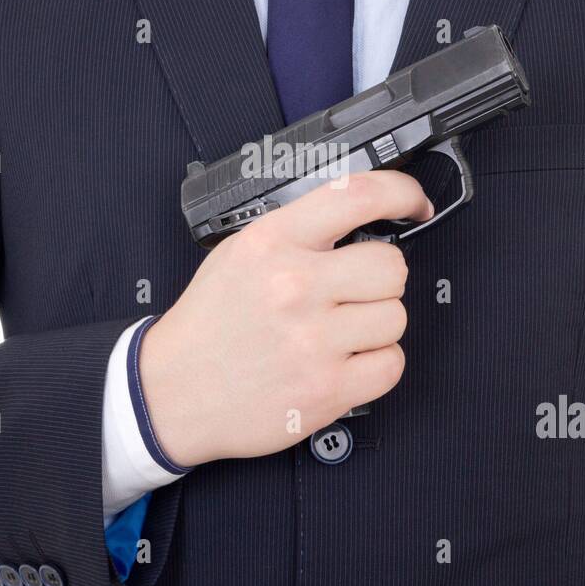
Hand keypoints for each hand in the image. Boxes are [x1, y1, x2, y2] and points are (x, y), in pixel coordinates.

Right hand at [138, 170, 432, 466]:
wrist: (172, 392)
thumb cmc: (209, 325)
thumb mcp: (239, 253)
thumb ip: (297, 232)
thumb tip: (361, 219)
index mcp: (272, 242)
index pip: (358, 196)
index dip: (401, 193)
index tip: (412, 203)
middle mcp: (294, 286)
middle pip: (392, 265)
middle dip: (379, 279)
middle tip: (353, 292)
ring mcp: (312, 339)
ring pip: (396, 316)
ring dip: (376, 325)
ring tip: (339, 332)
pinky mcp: (326, 388)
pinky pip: (392, 364)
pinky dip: (376, 365)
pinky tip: (344, 361)